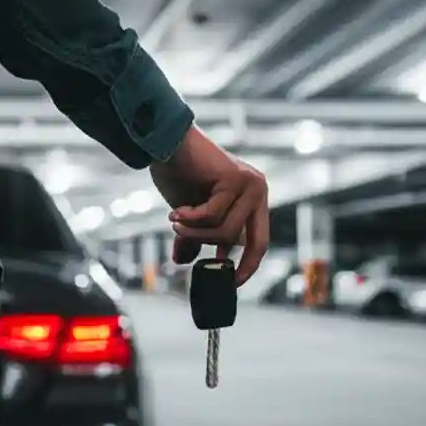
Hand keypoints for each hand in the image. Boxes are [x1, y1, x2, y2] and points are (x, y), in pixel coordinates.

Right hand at [149, 126, 269, 284]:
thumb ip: (194, 235)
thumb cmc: (179, 172)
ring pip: (227, 230)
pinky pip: (213, 215)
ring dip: (197, 234)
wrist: (166, 144)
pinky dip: (191, 219)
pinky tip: (175, 214)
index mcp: (253, 198)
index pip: (259, 239)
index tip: (232, 282)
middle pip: (254, 240)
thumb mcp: (189, 213)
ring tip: (175, 225)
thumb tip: (185, 261)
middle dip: (231, 258)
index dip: (248, 264)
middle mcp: (258, 190)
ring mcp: (249, 184)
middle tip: (209, 268)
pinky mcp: (233, 179)